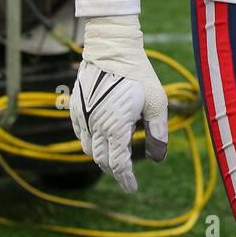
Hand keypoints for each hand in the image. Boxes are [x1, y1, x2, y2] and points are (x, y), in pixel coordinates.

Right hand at [69, 15, 167, 192]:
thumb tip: (159, 156)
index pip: (118, 163)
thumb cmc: (139, 73)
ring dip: (101, 158)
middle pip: (101, 160)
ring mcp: (83, 116)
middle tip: (126, 177)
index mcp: (116, 125)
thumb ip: (158, 130)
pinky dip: (90, 144)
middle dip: (114, 171)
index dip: (126, 179)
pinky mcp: (76, 108)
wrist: (112, 48)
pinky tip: (101, 142)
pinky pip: (80, 134)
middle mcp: (95, 124)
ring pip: (88, 149)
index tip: (132, 188)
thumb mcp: (157, 101)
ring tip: (115, 161)